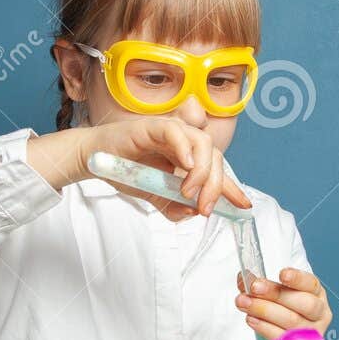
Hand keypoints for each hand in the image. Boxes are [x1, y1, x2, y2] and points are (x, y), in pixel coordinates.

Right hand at [29, 118, 250, 219]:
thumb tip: (192, 213)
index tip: (244, 206)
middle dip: (216, 186)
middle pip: (215, 157)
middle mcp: (184, 142)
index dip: (232, 188)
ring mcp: (171, 131)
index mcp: (187, 157)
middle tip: (204, 207)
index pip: (217, 171)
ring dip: (202, 171)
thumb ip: (174, 206)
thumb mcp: (154, 197)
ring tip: (188, 191)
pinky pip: (176, 132)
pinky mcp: (154, 126)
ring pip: (203, 143)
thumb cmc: (124, 170)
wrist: (95, 159)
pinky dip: (184, 148)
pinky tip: (184, 167)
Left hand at [236, 268, 332, 339]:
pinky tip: (251, 319)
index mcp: (316, 293)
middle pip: (304, 303)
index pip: (311, 284)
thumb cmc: (285, 310)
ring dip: (264, 310)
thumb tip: (244, 279)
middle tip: (254, 288)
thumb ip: (261, 284)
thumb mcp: (277, 293)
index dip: (298, 278)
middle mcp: (319, 313)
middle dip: (276, 294)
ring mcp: (311, 332)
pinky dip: (264, 327)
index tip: (282, 274)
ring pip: (292, 321)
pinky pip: (282, 338)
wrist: (287, 337)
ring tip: (244, 302)